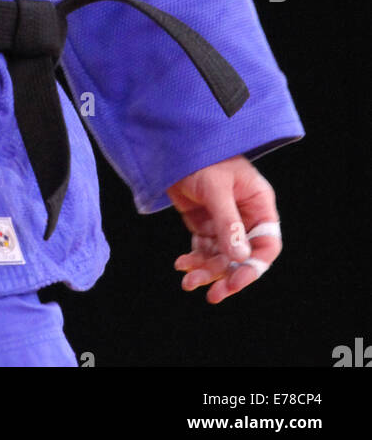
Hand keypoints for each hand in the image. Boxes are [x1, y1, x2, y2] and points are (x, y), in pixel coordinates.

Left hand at [168, 154, 281, 303]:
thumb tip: (240, 258)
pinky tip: (182, 265)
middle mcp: (245, 216)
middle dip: (226, 276)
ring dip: (206, 271)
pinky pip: (204, 249)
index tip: (236, 283)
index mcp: (258, 204)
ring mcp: (224, 221)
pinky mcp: (204, 223)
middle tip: (212, 294)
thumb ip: (228, 222)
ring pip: (221, 257)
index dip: (254, 267)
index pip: (266, 245)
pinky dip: (194, 259)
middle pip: (242, 257)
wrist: (173, 144)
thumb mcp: (216, 188)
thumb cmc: (202, 156)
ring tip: (187, 281)